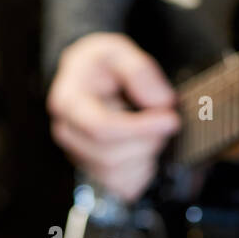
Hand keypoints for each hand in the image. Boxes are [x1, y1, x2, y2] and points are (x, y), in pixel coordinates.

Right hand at [46, 32, 180, 200]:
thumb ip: (139, 71)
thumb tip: (160, 101)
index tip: (170, 118)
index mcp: (69, 102)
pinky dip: (142, 172)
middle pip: (109, 156)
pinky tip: (147, 150)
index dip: (140, 128)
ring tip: (155, 131)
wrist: (87, 76)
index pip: (100, 128)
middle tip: (166, 120)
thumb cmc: (100, 65)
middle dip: (148, 141)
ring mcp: (79, 155)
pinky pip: (121, 186)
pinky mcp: (93, 170)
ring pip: (116, 175)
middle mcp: (68, 133)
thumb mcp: (117, 50)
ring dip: (147, 157)